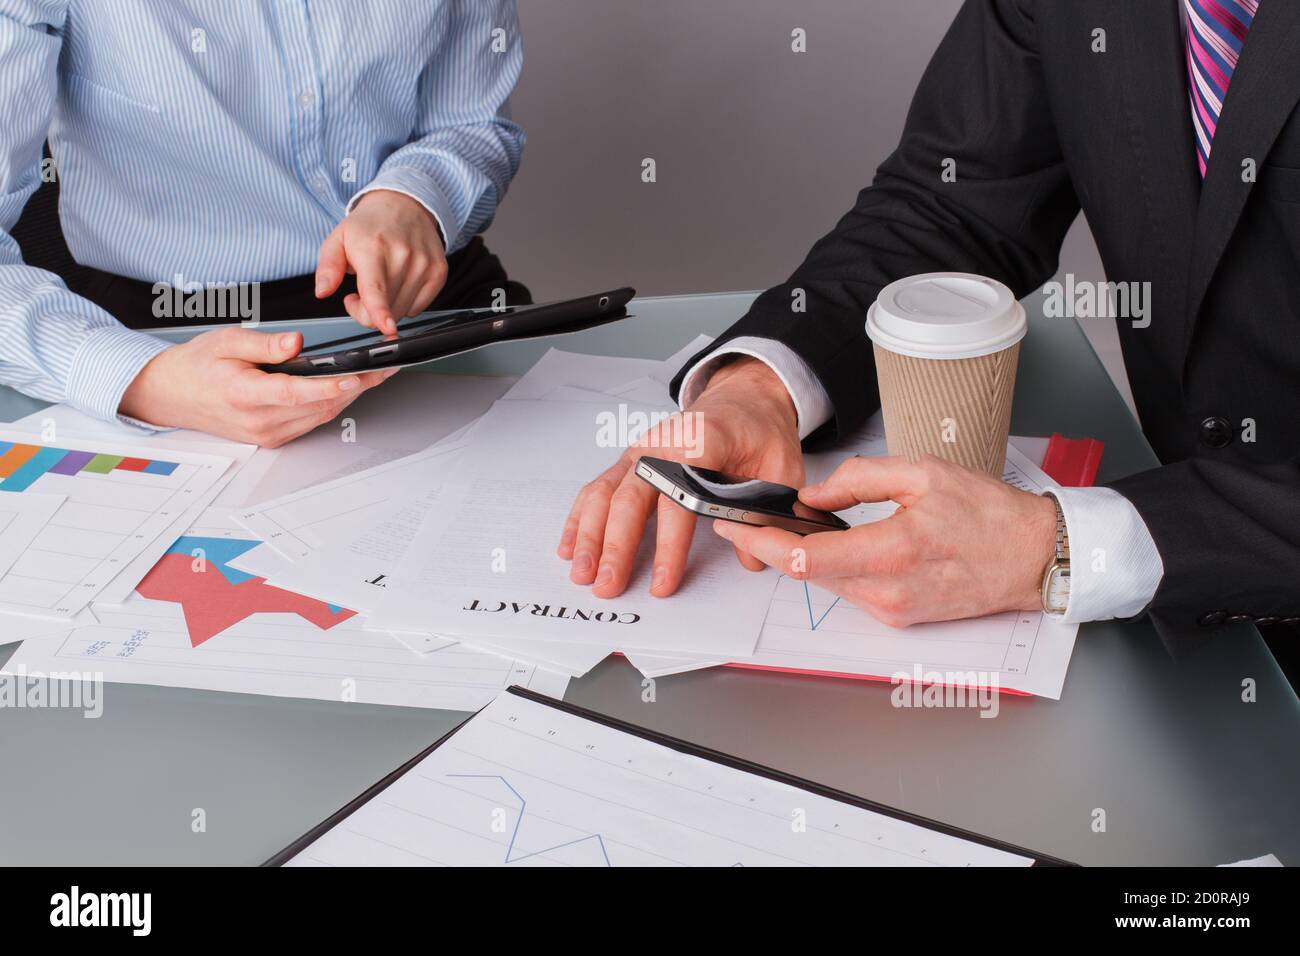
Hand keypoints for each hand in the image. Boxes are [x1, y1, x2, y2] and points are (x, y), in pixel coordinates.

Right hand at [119, 327, 394, 446]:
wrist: (172, 394)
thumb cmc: (197, 365)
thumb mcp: (227, 341)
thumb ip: (265, 343)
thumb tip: (296, 342)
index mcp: (244, 395)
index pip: (295, 393)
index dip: (330, 385)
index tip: (358, 375)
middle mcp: (259, 421)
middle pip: (318, 406)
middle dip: (356, 386)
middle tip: (384, 367)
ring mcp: (267, 434)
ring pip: (320, 416)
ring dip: (350, 396)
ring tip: (377, 374)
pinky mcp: (273, 438)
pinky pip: (311, 422)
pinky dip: (332, 404)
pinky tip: (349, 387)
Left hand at [314, 189, 447, 336]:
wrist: (405, 204)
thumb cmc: (370, 225)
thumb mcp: (338, 239)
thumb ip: (328, 267)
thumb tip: (322, 291)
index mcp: (373, 248)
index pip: (377, 289)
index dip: (380, 312)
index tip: (387, 327)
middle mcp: (403, 256)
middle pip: (386, 309)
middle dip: (367, 311)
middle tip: (359, 294)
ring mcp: (424, 265)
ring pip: (402, 311)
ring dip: (387, 307)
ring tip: (381, 284)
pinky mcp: (439, 272)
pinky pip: (419, 307)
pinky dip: (406, 302)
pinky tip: (399, 283)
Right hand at [558, 356, 804, 598]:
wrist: (743, 398)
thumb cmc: (758, 430)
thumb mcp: (782, 466)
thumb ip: (765, 512)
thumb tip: (748, 558)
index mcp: (701, 442)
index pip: (679, 498)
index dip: (669, 545)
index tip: (663, 582)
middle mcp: (662, 445)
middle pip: (630, 499)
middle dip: (616, 547)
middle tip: (609, 586)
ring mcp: (640, 452)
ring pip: (605, 495)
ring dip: (590, 537)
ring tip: (583, 575)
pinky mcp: (630, 460)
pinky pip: (598, 489)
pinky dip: (581, 518)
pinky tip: (570, 546)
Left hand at [713, 455, 1057, 625]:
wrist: (1033, 559)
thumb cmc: (989, 514)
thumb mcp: (923, 473)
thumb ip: (859, 479)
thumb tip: (812, 494)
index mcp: (893, 552)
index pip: (805, 559)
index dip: (761, 543)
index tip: (735, 526)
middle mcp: (888, 592)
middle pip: (808, 573)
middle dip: (774, 545)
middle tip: (752, 517)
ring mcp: (892, 610)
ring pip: (827, 582)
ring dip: (805, 556)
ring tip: (794, 523)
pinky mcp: (899, 617)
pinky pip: (850, 591)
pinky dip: (835, 567)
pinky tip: (836, 544)